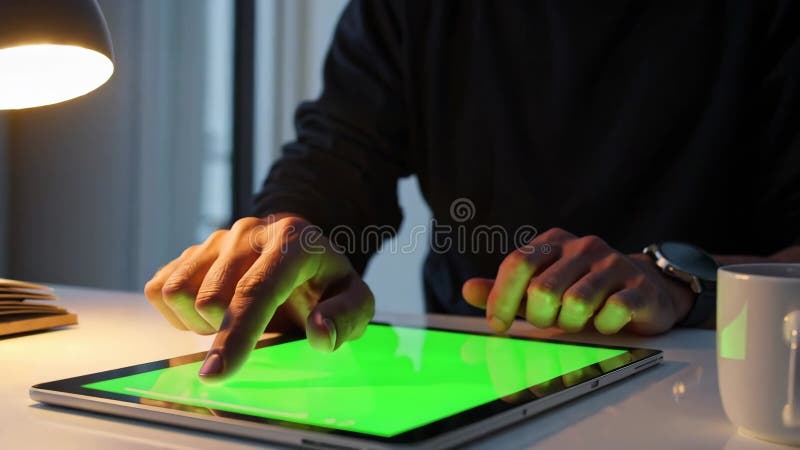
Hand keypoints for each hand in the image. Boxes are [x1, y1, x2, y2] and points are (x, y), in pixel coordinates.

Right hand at [144, 215, 373, 380]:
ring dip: (202, 322)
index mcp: (293, 240)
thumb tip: (319, 332)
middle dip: (226, 331)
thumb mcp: (355, 301)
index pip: (256, 291)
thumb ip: (346, 317)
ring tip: (236, 317)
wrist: (300, 255)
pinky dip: (180, 313)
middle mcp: (249, 231)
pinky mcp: (191, 250)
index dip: (235, 335)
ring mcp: (216, 238)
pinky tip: (213, 311)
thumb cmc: (326, 284)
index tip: (216, 373)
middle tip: (258, 327)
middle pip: (210, 299)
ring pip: (178, 293)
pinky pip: (159, 290)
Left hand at [462, 228, 693, 334]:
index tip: (498, 324)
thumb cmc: (583, 291)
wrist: (644, 291)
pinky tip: (608, 322)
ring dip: (572, 323)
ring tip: (579, 322)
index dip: (503, 297)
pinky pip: (613, 311)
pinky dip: (605, 326)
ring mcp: (614, 264)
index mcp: (554, 242)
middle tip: (550, 322)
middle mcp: (584, 246)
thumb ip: (505, 290)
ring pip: (577, 303)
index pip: (518, 263)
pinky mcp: (640, 287)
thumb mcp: (540, 289)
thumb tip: (467, 291)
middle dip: (540, 317)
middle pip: (544, 288)